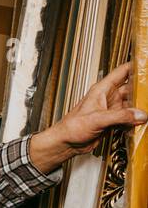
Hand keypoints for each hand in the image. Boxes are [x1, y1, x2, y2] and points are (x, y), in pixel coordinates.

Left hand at [28, 62, 146, 171]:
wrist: (67, 143)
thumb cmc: (72, 127)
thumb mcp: (97, 119)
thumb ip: (120, 116)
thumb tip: (140, 114)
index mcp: (102, 90)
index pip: (122, 72)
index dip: (135, 66)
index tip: (147, 65)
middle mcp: (108, 98)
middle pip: (131, 88)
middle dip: (143, 89)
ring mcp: (111, 110)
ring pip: (132, 104)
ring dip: (140, 107)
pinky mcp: (113, 122)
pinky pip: (129, 118)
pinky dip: (136, 120)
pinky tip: (142, 122)